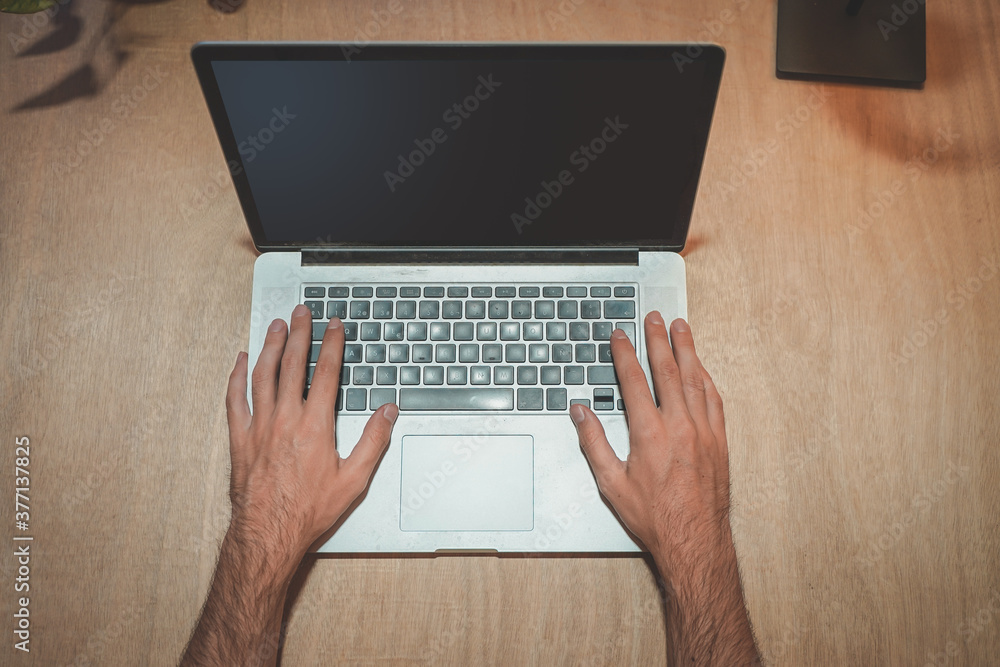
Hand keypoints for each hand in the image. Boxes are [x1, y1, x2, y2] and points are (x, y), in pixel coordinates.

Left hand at [225, 304, 397, 565]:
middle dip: (300, 334)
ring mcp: (259, 426)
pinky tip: (240, 361)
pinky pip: (235, 399)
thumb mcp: (354, 479)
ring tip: (278, 326)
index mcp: (315, 425)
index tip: (334, 326)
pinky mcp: (240, 438)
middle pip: (292, 365)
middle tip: (302, 312)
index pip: (325, 373)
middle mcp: (285, 419)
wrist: (268, 534)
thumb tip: (388, 412)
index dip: (331, 345)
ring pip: (263, 374)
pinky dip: (237, 376)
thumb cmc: (309, 511)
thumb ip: (373, 441)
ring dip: (271, 346)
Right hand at [569, 313, 733, 590]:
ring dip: (687, 350)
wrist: (694, 541)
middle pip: (668, 370)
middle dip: (658, 340)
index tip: (620, 336)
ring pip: (695, 379)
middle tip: (654, 317)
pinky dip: (706, 379)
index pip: (634, 381)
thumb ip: (593, 443)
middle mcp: (679, 426)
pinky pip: (714, 400)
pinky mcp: (719, 442)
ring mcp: (703, 432)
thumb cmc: (654, 517)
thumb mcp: (611, 484)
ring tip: (681, 328)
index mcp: (650, 433)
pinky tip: (702, 368)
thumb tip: (580, 413)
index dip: (625, 354)